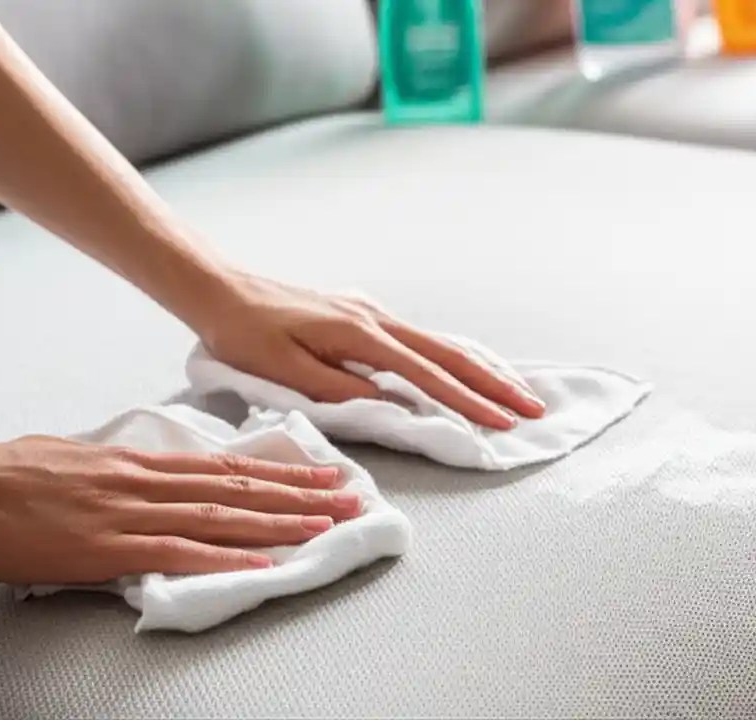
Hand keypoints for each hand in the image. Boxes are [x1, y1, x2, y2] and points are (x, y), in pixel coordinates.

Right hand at [0, 433, 362, 584]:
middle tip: (350, 497)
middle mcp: (145, 482)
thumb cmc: (4, 475)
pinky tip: (261, 563)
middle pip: (238, 488)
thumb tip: (148, 481)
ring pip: (221, 516)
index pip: (226, 468)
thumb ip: (120, 472)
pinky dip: (225, 558)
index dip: (280, 473)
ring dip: (280, 522)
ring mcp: (129, 512)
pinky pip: (177, 552)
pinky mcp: (106, 545)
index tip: (321, 475)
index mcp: (138, 463)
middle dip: (300, 494)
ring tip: (326, 524)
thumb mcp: (76, 461)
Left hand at [194, 273, 546, 429]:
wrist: (221, 290)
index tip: (500, 423)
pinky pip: (425, 339)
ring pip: (443, 343)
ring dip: (483, 369)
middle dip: (496, 383)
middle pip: (451, 354)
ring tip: (518, 391)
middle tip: (534, 407)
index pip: (427, 375)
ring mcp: (375, 314)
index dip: (467, 402)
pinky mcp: (367, 317)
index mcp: (360, 335)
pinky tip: (471, 367)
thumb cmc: (245, 334)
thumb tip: (393, 406)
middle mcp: (377, 319)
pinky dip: (458, 357)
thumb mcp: (285, 371)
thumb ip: (340, 391)